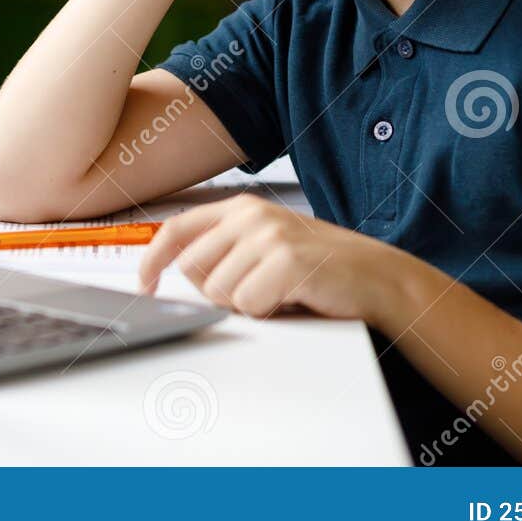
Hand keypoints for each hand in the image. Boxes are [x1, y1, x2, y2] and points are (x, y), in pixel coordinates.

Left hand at [138, 196, 404, 321]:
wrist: (377, 276)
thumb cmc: (320, 267)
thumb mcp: (266, 246)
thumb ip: (225, 250)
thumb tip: (176, 272)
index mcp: (241, 208)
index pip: (176, 230)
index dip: (153, 261)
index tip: (145, 286)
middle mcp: (251, 215)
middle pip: (193, 270)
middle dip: (217, 293)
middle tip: (256, 292)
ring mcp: (268, 236)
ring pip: (219, 292)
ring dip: (246, 305)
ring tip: (278, 293)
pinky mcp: (286, 261)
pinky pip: (248, 304)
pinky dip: (267, 312)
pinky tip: (291, 298)